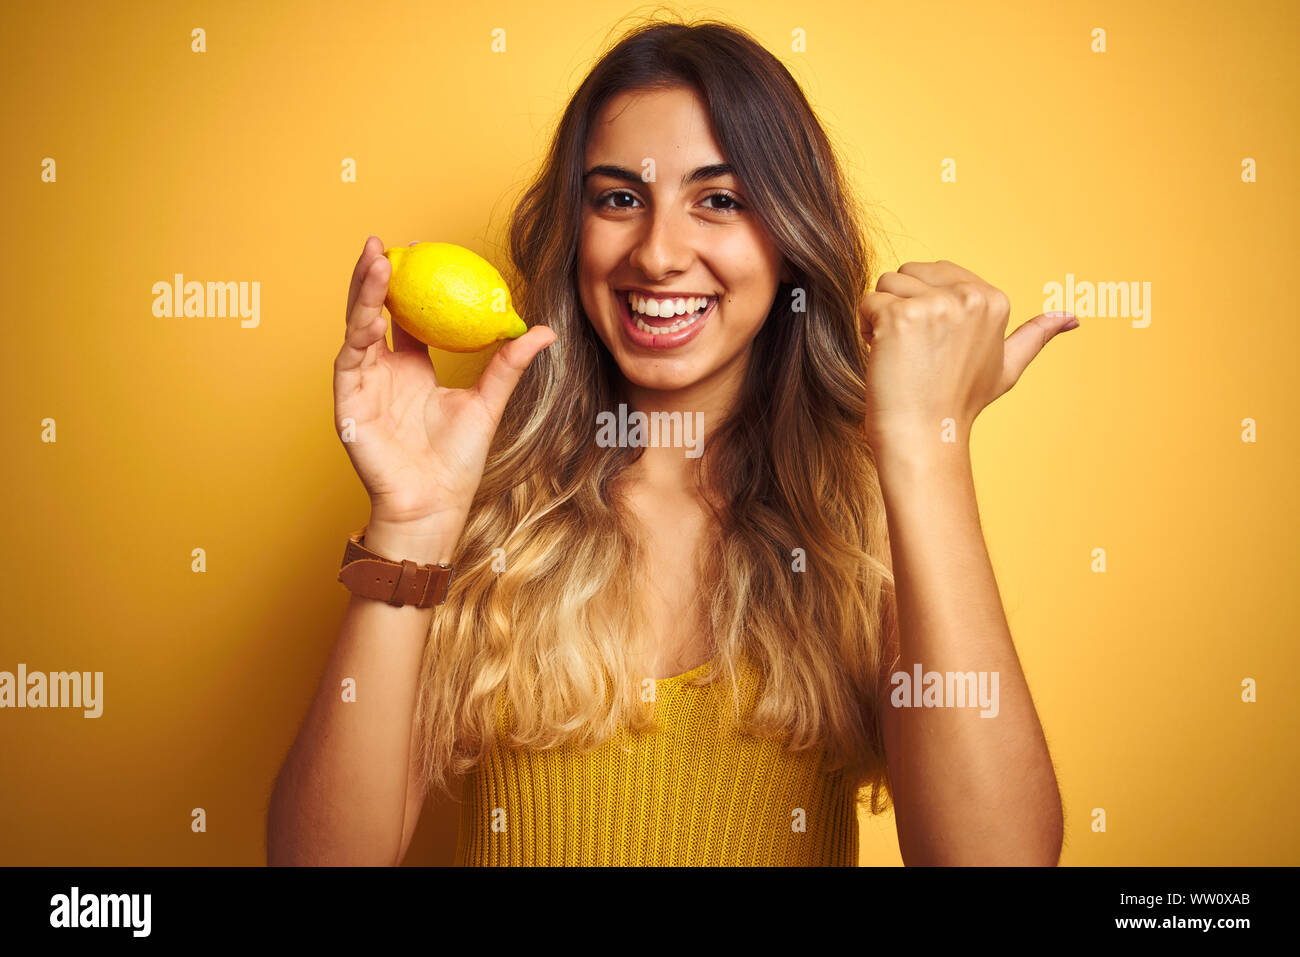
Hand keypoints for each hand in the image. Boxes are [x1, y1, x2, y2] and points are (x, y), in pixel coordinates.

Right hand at [332, 235, 555, 532]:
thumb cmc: (457, 462)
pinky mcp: (348, 402)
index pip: (405, 317)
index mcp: (412, 369)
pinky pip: (350, 359)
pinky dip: (357, 330)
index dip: (408, 284)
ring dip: (363, 291)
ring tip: (375, 258)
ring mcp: (362, 385)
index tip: (418, 250)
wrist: (434, 504)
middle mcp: (383, 372)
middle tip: (385, 242)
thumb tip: (544, 331)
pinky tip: (370, 309)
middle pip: (374, 312)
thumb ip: (509, 364)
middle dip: (375, 276)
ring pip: (357, 326)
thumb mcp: (488, 402)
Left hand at [858, 259, 1076, 452]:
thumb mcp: (1008, 366)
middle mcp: (969, 298)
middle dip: (900, 304)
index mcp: (994, 300)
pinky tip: (882, 354)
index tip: (932, 342)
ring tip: (897, 351)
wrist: (927, 434)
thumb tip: (1072, 318)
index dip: (924, 304)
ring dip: (881, 316)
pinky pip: (868, 301)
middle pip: (909, 272)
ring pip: (886, 283)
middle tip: (911, 346)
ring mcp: (935, 305)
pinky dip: (867, 328)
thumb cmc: (960, 403)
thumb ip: (1036, 336)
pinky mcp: (900, 316)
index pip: (937, 271)